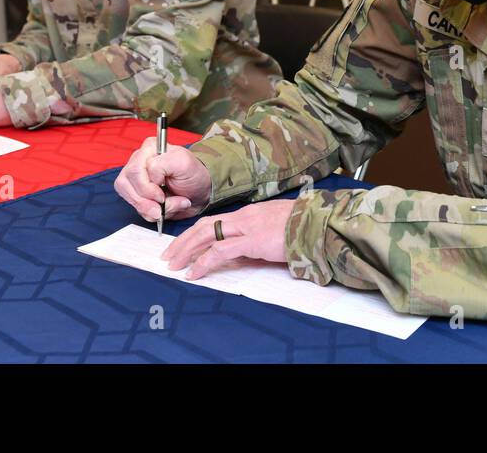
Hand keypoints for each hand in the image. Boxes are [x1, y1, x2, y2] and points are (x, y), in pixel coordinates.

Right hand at [115, 136, 211, 222]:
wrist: (200, 190)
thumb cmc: (193, 174)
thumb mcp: (184, 162)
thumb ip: (163, 164)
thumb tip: (151, 178)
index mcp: (148, 149)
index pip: (134, 170)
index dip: (146, 187)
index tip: (162, 195)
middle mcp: (138, 162)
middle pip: (126, 185)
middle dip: (147, 200)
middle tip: (164, 202)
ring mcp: (135, 180)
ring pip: (131, 199)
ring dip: (152, 208)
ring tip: (170, 203)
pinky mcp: (138, 195)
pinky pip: (137, 209)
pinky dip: (153, 213)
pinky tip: (166, 208)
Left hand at [162, 200, 294, 279]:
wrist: (318, 224)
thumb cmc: (302, 228)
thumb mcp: (275, 231)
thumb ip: (257, 239)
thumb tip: (242, 254)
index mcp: (249, 213)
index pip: (215, 221)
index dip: (195, 233)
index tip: (182, 244)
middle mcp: (244, 217)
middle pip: (204, 225)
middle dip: (183, 240)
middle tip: (168, 254)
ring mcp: (247, 227)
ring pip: (206, 235)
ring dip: (186, 250)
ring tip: (174, 265)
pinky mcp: (252, 240)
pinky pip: (220, 251)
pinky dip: (203, 262)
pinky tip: (194, 273)